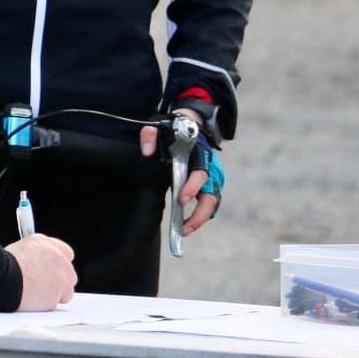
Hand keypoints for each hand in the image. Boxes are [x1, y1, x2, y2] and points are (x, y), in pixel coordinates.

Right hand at [6, 234, 77, 310]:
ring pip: (67, 291)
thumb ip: (35, 254)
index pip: (65, 253)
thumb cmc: (3, 265)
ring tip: (36, 294)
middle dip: (58, 281)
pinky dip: (47, 305)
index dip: (56, 265)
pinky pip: (56, 303)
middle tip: (42, 286)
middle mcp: (58, 257)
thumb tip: (36, 259)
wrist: (3, 278)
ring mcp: (62, 276)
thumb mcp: (19, 249)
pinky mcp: (60, 293)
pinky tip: (33, 301)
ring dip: (55, 294)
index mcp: (46, 243)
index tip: (50, 271)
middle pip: (68, 273)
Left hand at [143, 107, 218, 234]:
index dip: (193, 188)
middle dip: (200, 214)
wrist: (190, 126)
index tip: (180, 200)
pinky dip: (199, 217)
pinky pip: (208, 205)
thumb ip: (150, 135)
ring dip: (200, 219)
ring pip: (212, 204)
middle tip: (184, 228)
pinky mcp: (208, 186)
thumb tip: (146, 152)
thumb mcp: (159, 127)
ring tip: (183, 231)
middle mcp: (210, 169)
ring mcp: (211, 179)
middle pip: (212, 196)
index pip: (200, 175)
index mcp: (199, 155)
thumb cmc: (174, 130)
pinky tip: (185, 226)